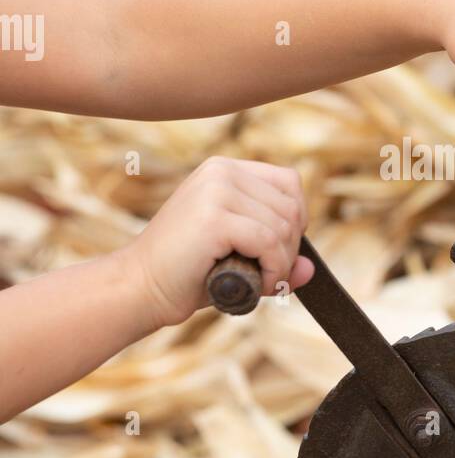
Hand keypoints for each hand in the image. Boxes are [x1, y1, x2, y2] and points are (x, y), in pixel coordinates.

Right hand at [124, 157, 312, 327]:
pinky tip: (257, 285)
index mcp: (224, 169)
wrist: (139, 287)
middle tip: (267, 274)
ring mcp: (216, 191)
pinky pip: (269, 243)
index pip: (289, 182)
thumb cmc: (186, 274)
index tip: (279, 250)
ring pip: (283, 227)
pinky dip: (273, 270)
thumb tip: (312, 268)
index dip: (296, 220)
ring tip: (258, 282)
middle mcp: (221, 171)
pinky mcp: (214, 217)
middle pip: (291, 206)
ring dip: (281, 264)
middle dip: (290, 248)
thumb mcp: (238, 256)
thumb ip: (276, 257)